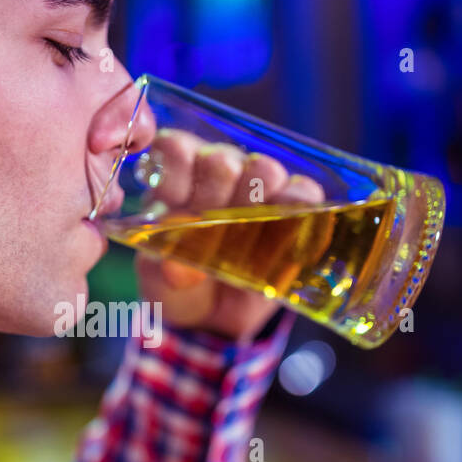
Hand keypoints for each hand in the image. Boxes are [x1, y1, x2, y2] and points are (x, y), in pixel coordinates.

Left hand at [133, 129, 326, 341]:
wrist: (214, 312)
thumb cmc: (178, 279)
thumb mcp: (158, 276)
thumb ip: (161, 267)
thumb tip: (177, 270)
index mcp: (177, 175)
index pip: (175, 149)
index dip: (176, 176)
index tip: (173, 207)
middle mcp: (218, 170)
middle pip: (221, 161)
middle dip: (214, 200)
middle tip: (210, 233)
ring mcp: (260, 184)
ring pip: (264, 171)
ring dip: (254, 207)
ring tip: (244, 239)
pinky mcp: (296, 204)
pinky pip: (304, 191)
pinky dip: (297, 211)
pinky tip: (285, 234)